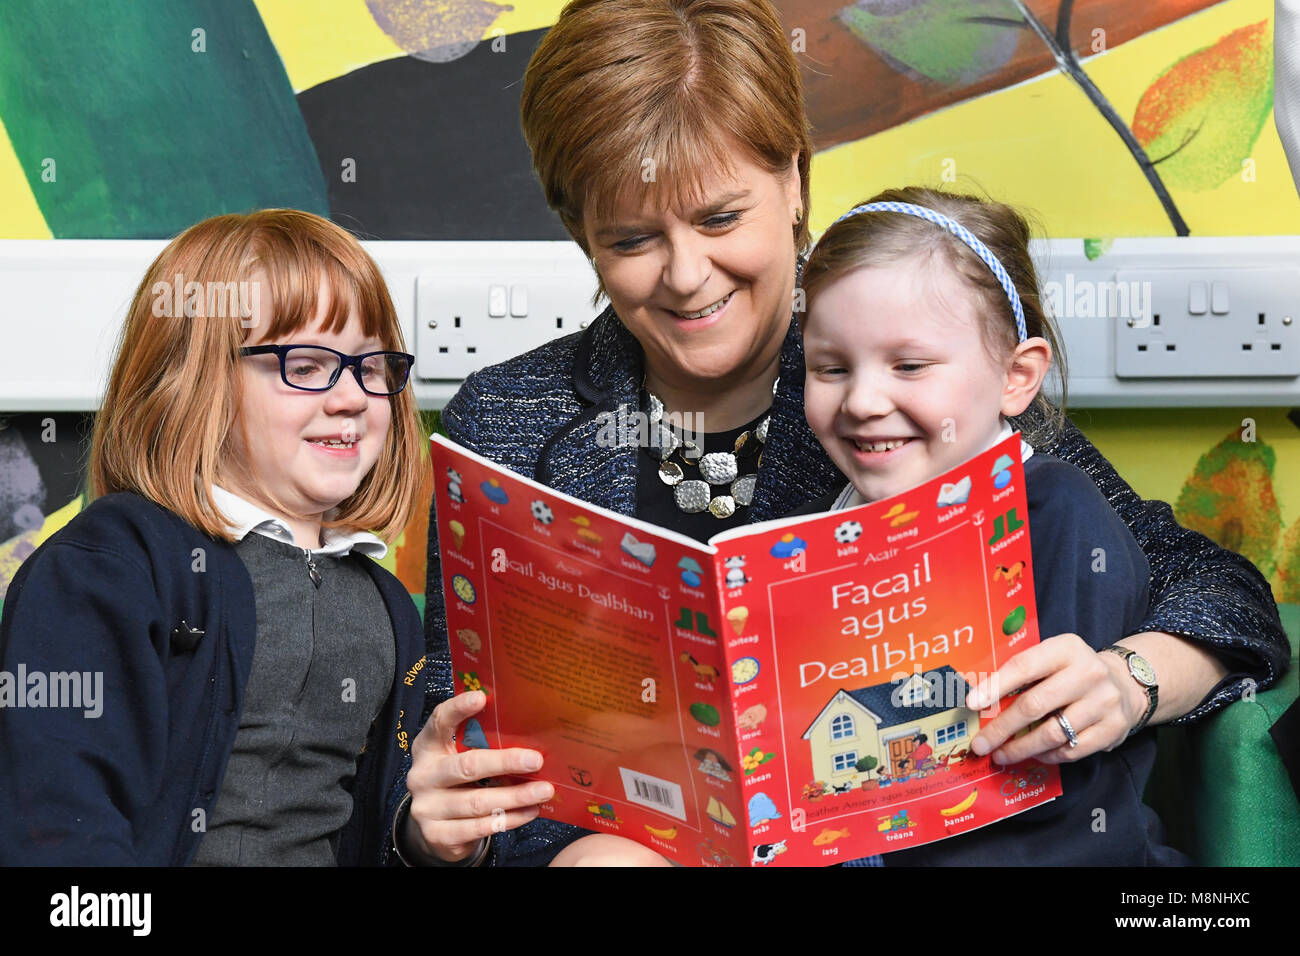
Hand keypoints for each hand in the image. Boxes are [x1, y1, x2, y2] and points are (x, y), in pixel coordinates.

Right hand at [403, 690, 553, 862]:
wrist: (435, 829)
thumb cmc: (457, 782)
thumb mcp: (458, 757)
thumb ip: (479, 744)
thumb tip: (529, 731)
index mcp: (428, 747)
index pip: (440, 722)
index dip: (458, 708)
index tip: (481, 697)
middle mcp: (423, 775)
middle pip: (467, 766)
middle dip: (506, 762)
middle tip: (536, 760)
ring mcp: (427, 807)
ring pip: (478, 801)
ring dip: (516, 796)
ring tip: (543, 791)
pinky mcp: (438, 835)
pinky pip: (479, 827)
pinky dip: (509, 819)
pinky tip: (530, 812)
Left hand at [965, 634, 1146, 764]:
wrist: (1124, 683)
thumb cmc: (1072, 671)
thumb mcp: (1052, 658)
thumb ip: (1022, 672)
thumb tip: (979, 698)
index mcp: (1067, 648)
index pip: (1023, 666)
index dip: (995, 686)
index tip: (972, 704)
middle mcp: (1089, 673)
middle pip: (1035, 705)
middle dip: (1001, 728)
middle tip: (980, 744)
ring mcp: (1104, 702)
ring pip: (1052, 733)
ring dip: (1021, 748)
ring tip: (1001, 755)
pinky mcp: (1114, 728)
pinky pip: (1071, 750)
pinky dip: (1047, 756)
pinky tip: (1033, 754)